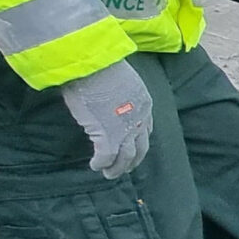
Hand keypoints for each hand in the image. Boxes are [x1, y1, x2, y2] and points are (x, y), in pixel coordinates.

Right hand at [58, 60, 154, 178]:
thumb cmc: (101, 64)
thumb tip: (109, 96)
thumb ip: (121, 92)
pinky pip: (106, 157)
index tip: (132, 147)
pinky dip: (101, 163)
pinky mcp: (107, 135)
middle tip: (123, 169)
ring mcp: (124, 129)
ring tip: (108, 174)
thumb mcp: (121, 78)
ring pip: (125, 157)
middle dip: (132, 161)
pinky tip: (95, 165)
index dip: (138, 140)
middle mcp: (139, 119)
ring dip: (117, 169)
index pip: (145, 128)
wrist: (93, 64)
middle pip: (140, 148)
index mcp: (144, 104)